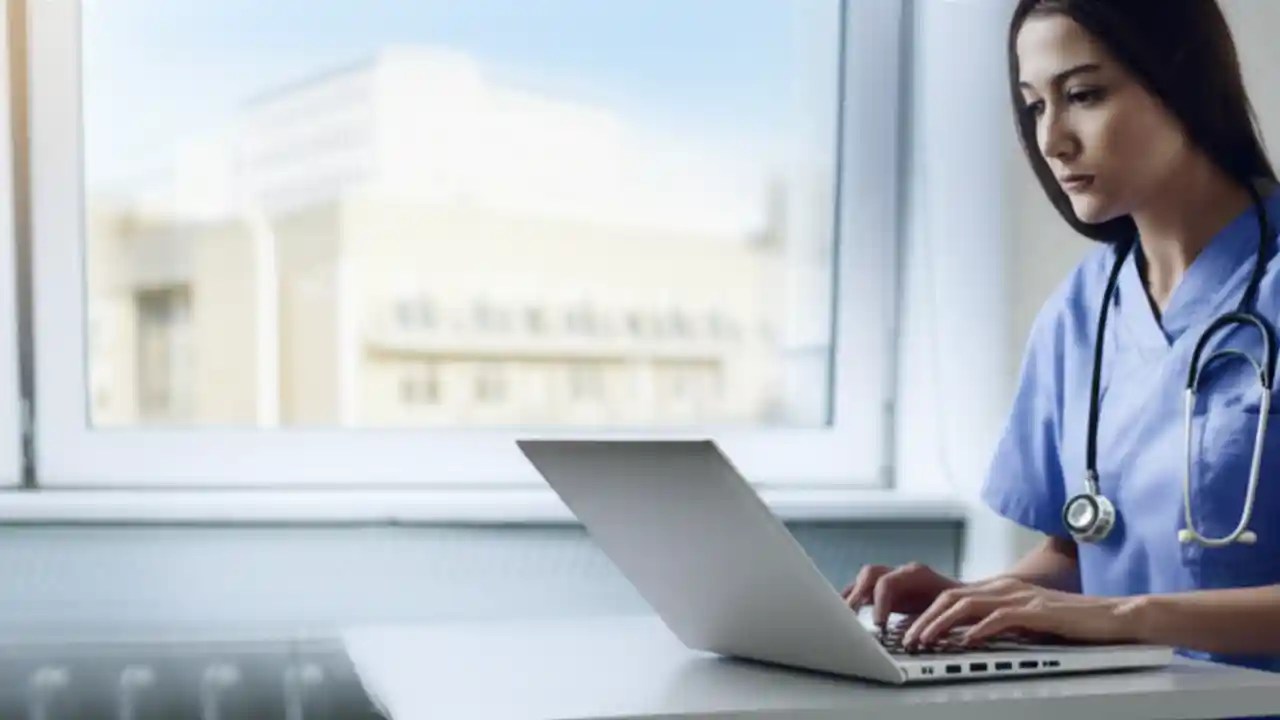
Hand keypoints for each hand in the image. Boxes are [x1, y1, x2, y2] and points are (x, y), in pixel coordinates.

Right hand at [840, 562, 964, 626]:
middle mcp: (901, 572)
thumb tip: (912, 639)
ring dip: (852, 598)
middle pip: (869, 575)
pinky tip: (847, 616)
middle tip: (849, 618)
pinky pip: (866, 590)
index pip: (887, 582)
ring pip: (864, 581)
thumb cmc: (961, 605)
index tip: (877, 624)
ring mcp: (894, 578)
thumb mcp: (947, 610)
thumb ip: (928, 621)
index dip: (879, 603)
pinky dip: (855, 601)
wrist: (969, 597)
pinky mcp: (889, 590)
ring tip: (842, 617)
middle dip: (856, 595)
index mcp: (916, 573)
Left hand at [900, 576, 1138, 649]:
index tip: (909, 630)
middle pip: (951, 597)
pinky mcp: (1036, 611)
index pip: (952, 596)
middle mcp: (1004, 588)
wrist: (1110, 616)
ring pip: (966, 605)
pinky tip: (965, 641)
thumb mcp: (1024, 620)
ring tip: (925, 641)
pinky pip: (999, 618)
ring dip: (941, 624)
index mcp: (999, 589)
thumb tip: (966, 637)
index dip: (926, 612)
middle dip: (924, 618)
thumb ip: (997, 622)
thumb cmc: (1069, 622)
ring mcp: (1019, 597)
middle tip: (907, 639)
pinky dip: (978, 629)